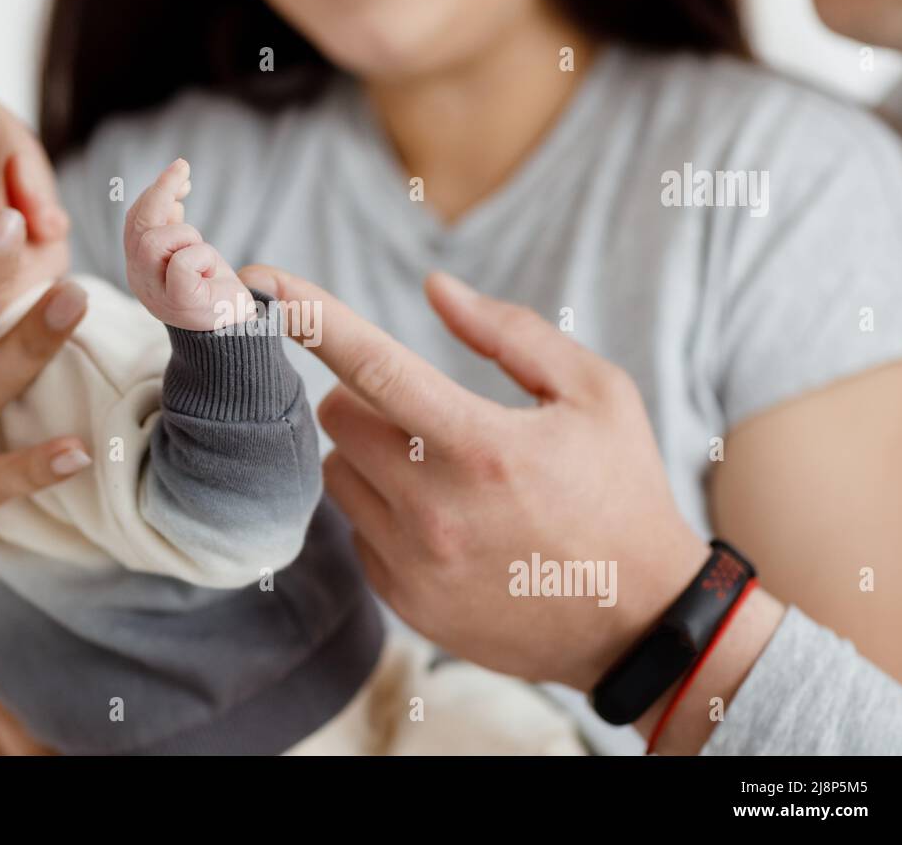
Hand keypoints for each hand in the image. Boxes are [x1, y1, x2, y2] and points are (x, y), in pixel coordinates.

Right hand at [124, 158, 252, 330]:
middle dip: (161, 191)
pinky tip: (210, 270)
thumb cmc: (213, 290)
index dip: (155, 191)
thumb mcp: (191, 251)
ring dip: (185, 234)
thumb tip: (171, 200)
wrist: (236, 329)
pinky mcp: (178, 303)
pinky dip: (200, 256)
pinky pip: (182, 263)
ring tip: (204, 254)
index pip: (135, 221)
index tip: (182, 172)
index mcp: (141, 266)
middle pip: (138, 226)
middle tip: (185, 170)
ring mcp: (156, 294)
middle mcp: (140, 279)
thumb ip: (174, 229)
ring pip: (154, 241)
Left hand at [239, 265, 710, 691]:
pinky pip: (354, 530)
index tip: (261, 279)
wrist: (640, 621)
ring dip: (369, 456)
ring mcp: (414, 563)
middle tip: (421, 410)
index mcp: (481, 446)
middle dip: (366, 398)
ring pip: (337, 474)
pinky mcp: (404, 601)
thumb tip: (435, 288)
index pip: (372, 366)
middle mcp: (435, 508)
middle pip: (337, 418)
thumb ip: (511, 333)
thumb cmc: (621, 492)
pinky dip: (382, 512)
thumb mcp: (596, 395)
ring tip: (438, 469)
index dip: (311, 314)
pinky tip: (443, 522)